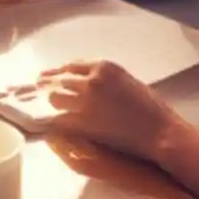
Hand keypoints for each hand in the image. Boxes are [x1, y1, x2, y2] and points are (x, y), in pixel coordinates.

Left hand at [24, 60, 191, 162]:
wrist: (160, 132)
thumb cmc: (151, 108)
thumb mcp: (127, 81)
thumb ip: (104, 78)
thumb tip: (86, 80)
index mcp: (104, 66)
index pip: (72, 65)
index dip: (59, 70)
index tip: (52, 74)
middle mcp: (91, 80)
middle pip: (59, 79)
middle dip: (48, 83)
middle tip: (39, 86)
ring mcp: (84, 101)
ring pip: (55, 98)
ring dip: (53, 102)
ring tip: (51, 105)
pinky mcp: (82, 122)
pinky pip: (60, 119)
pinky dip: (56, 120)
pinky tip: (52, 123)